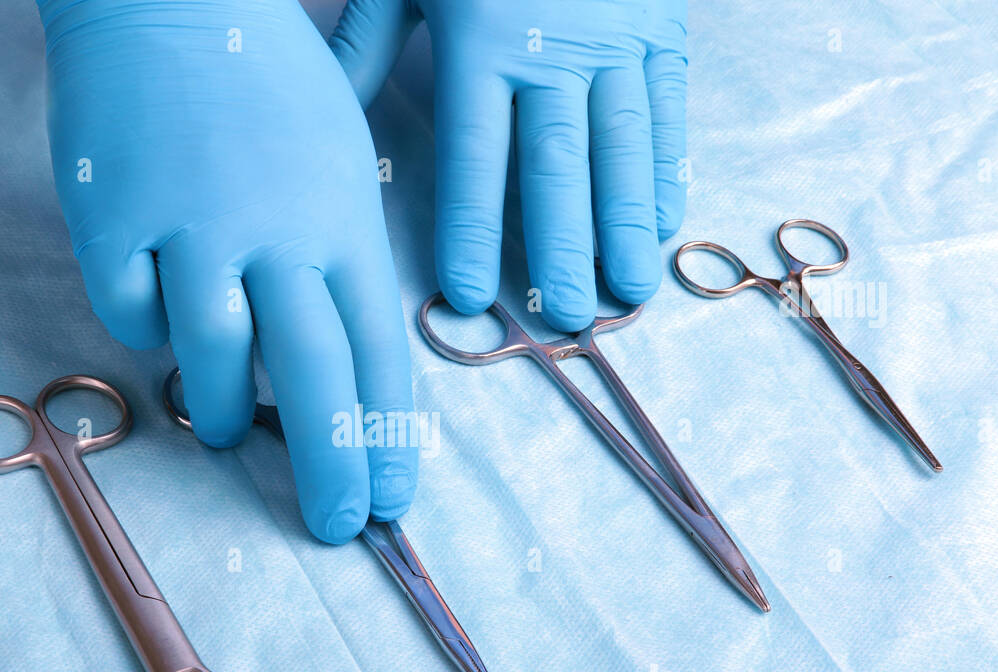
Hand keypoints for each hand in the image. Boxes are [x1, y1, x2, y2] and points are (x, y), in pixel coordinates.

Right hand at [38, 0, 416, 543]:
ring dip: (230, 412)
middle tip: (332, 528)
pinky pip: (131, 314)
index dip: (385, 437)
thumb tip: (346, 363)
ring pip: (216, 360)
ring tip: (233, 432)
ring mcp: (191, 225)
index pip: (379, 350)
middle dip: (331, 467)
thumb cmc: (267, 85)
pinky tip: (160, 310)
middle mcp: (276, 229)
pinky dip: (147, 329)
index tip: (388, 501)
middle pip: (315, 375)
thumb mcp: (337, 160)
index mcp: (343, 218)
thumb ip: (342, 258)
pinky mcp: (113, 221)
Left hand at [331, 0, 687, 330]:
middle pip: (559, 165)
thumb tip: (328, 108)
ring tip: (628, 292)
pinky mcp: (664, 27)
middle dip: (564, 247)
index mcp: (481, 38)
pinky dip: (668, 168)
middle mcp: (553, 47)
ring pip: (623, 147)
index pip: (476, 155)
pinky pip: (668, 109)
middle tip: (569, 318)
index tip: (473, 293)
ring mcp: (618, 38)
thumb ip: (369, 41)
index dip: (476, 228)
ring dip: (627, 225)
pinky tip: (666, 223)